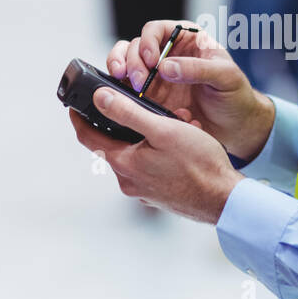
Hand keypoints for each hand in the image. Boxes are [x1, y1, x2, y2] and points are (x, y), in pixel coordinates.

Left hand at [69, 87, 242, 223]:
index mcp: (123, 163)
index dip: (79, 119)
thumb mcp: (162, 129)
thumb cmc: (199, 164)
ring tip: (176, 126)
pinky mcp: (158, 195)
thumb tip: (101, 98)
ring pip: (137, 155)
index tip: (74, 106)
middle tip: (147, 109)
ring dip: (150, 137)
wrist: (223, 200)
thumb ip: (128, 113)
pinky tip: (182, 145)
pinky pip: (151, 168)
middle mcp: (128, 181)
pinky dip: (160, 153)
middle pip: (114, 145)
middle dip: (129, 124)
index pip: (88, 138)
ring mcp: (143, 191)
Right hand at [105, 19, 273, 160]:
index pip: (156, 30)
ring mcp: (156, 76)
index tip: (152, 60)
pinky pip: (128, 89)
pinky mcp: (150, 97)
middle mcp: (167, 54)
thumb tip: (165, 66)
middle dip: (132, 60)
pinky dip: (124, 92)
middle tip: (140, 80)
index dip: (148, 42)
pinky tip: (129, 100)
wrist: (236, 128)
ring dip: (120, 70)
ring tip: (123, 84)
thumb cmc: (236, 95)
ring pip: (126, 64)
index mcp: (187, 40)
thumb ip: (198, 69)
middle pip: (136, 46)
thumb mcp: (225, 77)